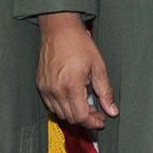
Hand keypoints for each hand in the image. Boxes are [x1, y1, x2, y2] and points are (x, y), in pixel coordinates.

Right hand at [37, 13, 117, 129]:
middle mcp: (55, 90)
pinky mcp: (40, 85)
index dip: (93, 122)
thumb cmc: (78, 43)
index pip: (81, 117)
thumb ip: (105, 91)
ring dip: (74, 114)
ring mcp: (46, 88)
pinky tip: (73, 98)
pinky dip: (63, 107)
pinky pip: (51, 105)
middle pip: (70, 118)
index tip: (101, 121)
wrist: (59, 29)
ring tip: (86, 105)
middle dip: (86, 119)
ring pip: (60, 114)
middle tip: (97, 113)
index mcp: (71, 86)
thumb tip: (112, 110)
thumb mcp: (98, 66)